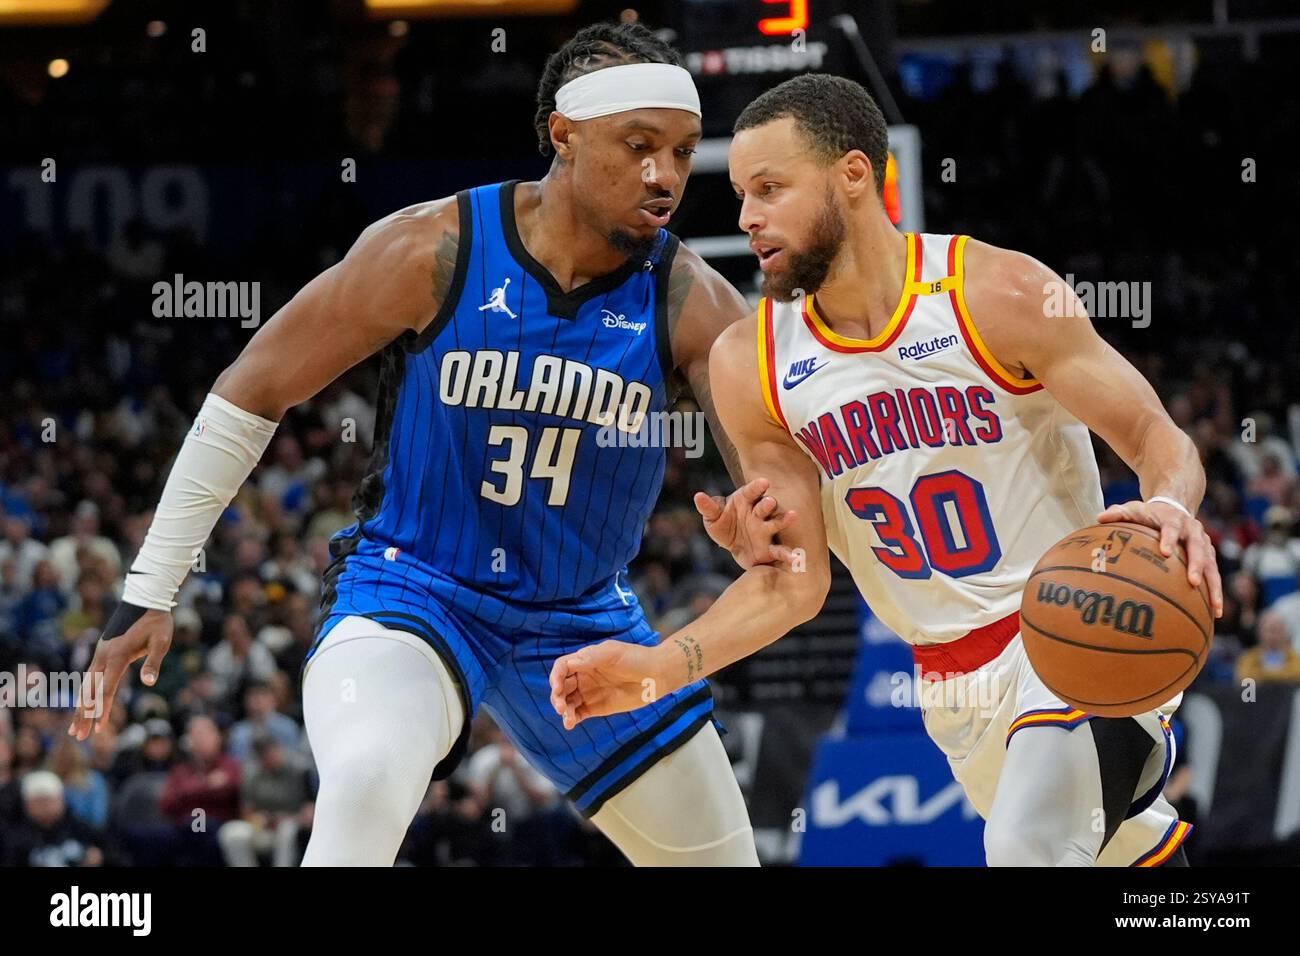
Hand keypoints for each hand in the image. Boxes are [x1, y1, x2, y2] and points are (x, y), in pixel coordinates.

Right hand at [68, 606, 173, 739]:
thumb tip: (149, 683)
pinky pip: (90, 676)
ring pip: (86, 684)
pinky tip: (84, 703)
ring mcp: (100, 653)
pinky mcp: (102, 650)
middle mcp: (104, 656)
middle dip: (84, 715)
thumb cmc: (157, 622)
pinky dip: (85, 692)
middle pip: (90, 691)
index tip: (99, 729)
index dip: (103, 710)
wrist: (145, 598)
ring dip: (80, 706)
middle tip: (78, 737)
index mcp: (117, 656)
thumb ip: (153, 662)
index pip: (108, 689)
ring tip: (75, 727)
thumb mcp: (161, 642)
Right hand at [549, 640, 664, 729]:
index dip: (556, 677)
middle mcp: (584, 676)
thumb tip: (570, 664)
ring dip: (563, 709)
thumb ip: (591, 658)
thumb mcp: (613, 653)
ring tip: (568, 718)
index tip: (557, 687)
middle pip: (561, 686)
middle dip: (557, 696)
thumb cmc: (636, 658)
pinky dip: (571, 719)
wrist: (656, 675)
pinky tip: (570, 723)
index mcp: (585, 660)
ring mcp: (589, 692)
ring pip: (568, 702)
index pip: (562, 668)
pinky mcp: (596, 707)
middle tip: (561, 706)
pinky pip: (578, 713)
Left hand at [695, 477, 798, 570]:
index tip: (764, 482)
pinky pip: (780, 550)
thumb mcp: (713, 518)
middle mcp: (758, 514)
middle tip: (770, 501)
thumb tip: (698, 496)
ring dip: (784, 520)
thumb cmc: (724, 525)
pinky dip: (789, 555)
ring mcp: (766, 530)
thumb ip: (708, 507)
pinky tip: (797, 560)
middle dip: (768, 504)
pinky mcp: (770, 548)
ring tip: (794, 515)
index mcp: (745, 501)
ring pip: (776, 523)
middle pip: (765, 506)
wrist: (733, 547)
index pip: (752, 491)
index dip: (757, 486)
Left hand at [1098, 499, 1223, 616]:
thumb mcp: (1134, 510)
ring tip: (1214, 607)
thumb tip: (1099, 517)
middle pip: (1198, 548)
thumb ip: (1118, 513)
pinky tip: (1215, 612)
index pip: (1172, 528)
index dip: (1169, 538)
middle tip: (1192, 582)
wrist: (1174, 507)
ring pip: (1211, 565)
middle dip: (1197, 565)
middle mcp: (1193, 531)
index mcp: (1174, 520)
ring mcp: (1204, 544)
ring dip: (1213, 586)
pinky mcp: (1209, 556)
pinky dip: (1215, 592)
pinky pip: (1214, 575)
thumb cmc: (1149, 514)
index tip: (1164, 552)